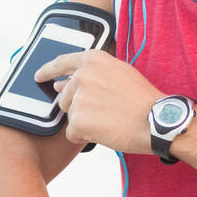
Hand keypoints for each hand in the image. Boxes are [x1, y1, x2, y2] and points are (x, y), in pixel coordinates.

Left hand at [33, 49, 162, 154]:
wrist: (157, 120)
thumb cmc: (142, 99)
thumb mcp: (118, 75)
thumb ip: (89, 75)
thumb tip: (59, 84)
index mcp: (93, 59)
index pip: (61, 62)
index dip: (47, 70)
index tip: (39, 76)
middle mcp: (82, 75)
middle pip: (65, 97)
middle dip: (79, 108)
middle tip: (105, 113)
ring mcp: (79, 98)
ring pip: (70, 116)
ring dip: (85, 122)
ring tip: (109, 121)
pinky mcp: (78, 120)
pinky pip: (72, 133)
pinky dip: (85, 137)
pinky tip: (105, 132)